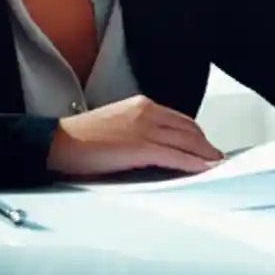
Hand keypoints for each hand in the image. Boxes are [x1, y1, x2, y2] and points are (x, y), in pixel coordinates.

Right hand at [46, 95, 223, 176]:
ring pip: (187, 141)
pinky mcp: (141, 147)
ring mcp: (145, 129)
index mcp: (141, 105)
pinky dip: (194, 163)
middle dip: (205, 145)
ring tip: (215, 166)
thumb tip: (156, 147)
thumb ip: (139, 130)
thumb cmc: (81, 138)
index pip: (180, 120)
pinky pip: (176, 155)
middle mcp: (147, 112)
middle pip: (189, 129)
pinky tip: (203, 169)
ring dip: (205, 155)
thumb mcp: (116, 125)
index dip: (197, 135)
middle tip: (215, 158)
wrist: (58, 142)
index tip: (205, 146)